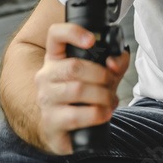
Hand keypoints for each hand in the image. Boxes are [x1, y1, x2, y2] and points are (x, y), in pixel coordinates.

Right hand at [34, 22, 130, 154]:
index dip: (73, 32)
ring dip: (102, 95)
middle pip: (74, 66)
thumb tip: (114, 63)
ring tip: (110, 101)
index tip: (92, 40)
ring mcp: (45, 99)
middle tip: (111, 84)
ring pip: (77, 90)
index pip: (55, 35)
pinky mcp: (50, 122)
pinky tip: (104, 113)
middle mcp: (46, 76)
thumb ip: (116, 62)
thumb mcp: (103, 74)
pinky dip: (97, 114)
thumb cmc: (85, 97)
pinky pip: (76, 115)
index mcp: (56, 58)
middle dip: (102, 75)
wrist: (66, 130)